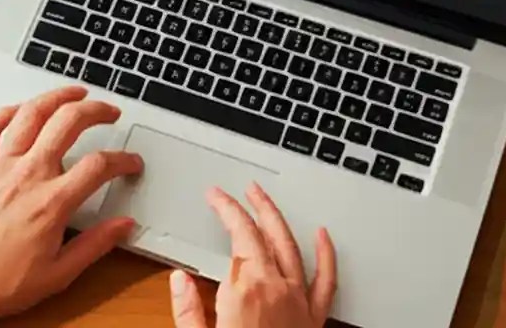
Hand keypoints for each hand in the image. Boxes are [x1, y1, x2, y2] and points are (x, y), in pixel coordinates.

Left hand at [0, 86, 142, 326]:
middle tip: (109, 112)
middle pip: (68, 123)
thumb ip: (96, 245)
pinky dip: (7, 111)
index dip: (123, 160)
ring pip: (31, 114)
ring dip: (56, 96)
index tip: (130, 163)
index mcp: (51, 203)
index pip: (99, 165)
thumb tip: (124, 226)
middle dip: (96, 110)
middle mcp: (26, 176)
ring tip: (74, 93)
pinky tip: (21, 109)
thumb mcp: (59, 274)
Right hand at [170, 184, 336, 327]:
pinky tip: (323, 237)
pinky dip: (325, 254)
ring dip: (279, 219)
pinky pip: (325, 280)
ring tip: (268, 200)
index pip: (236, 233)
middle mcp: (276, 288)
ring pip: (292, 247)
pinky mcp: (314, 319)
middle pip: (264, 234)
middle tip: (239, 191)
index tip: (216, 196)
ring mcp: (299, 302)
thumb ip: (188, 311)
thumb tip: (179, 280)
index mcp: (244, 290)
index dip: (225, 209)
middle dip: (250, 206)